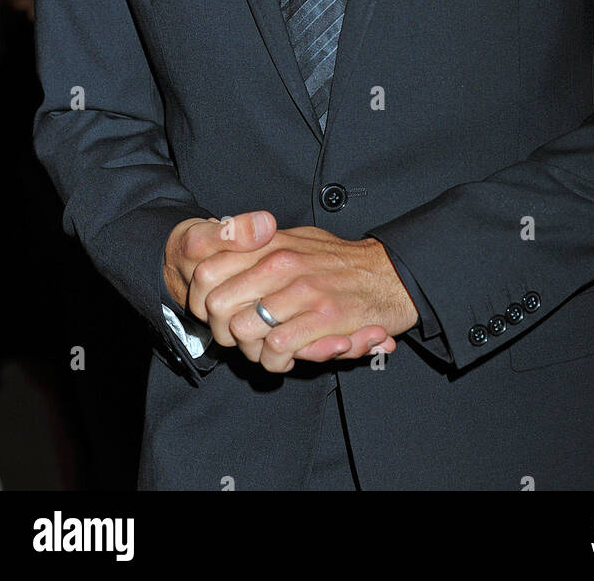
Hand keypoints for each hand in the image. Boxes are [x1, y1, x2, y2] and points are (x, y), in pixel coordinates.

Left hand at [185, 216, 418, 372]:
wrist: (392, 273)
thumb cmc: (341, 260)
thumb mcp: (298, 238)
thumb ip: (263, 242)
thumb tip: (226, 234)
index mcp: (271, 243)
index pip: (208, 270)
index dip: (202, 300)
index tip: (216, 314)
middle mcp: (282, 262)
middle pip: (217, 306)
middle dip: (223, 331)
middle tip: (241, 339)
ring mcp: (302, 289)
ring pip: (244, 330)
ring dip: (249, 350)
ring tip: (266, 350)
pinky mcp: (324, 317)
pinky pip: (277, 347)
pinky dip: (276, 360)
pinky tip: (287, 358)